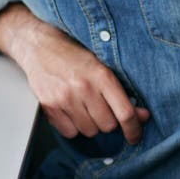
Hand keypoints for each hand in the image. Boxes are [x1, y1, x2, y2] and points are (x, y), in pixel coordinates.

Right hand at [0, 4, 149, 142]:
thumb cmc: (71, 51)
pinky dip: (72, 126)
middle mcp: (83, 87)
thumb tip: (142, 115)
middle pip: (108, 126)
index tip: (135, 135)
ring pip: (89, 131)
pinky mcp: (49, 106)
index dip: (134, 129)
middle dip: (107, 119)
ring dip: (90, 123)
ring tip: (83, 104)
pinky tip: (70, 108)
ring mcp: (65, 98)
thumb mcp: (100, 63)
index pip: (125, 113)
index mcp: (100, 74)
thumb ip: (120, 90)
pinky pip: (70, 133)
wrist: (37, 44)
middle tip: (100, 105)